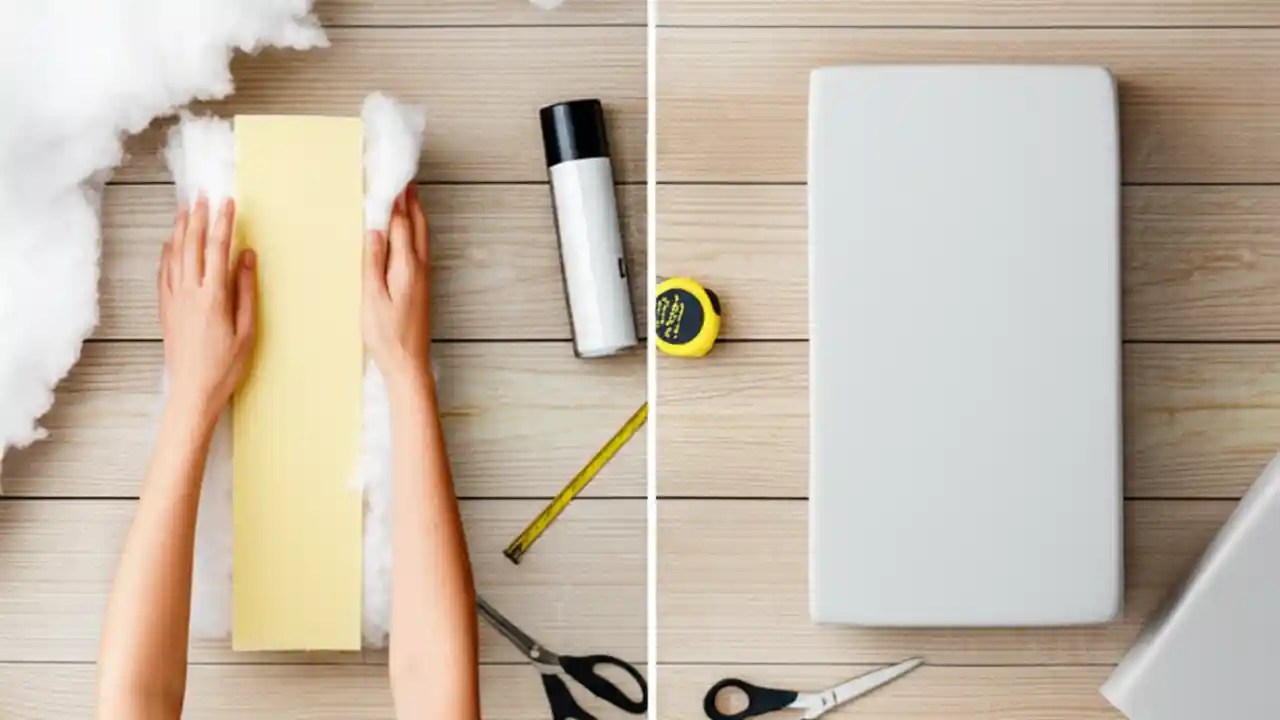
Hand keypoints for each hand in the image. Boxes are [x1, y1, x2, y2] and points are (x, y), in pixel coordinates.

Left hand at [158, 196, 256, 425]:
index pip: (218, 249)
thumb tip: (246, 257)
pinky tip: (170, 243)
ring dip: (180, 230)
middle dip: (198, 218)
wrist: (193, 390)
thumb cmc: (226, 365)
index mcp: (214, 296)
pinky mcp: (165, 309)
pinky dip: (167, 252)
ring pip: (174, 255)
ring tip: (185, 210)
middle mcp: (189, 292)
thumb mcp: (247, 329)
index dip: (223, 223)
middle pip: (192, 245)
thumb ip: (246, 290)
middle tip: (203, 196)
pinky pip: (163, 272)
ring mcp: (173, 300)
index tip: (228, 203)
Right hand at [363, 183, 430, 386]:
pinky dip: (416, 235)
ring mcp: (423, 280)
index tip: (394, 181)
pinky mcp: (422, 289)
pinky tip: (411, 237)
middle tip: (407, 182)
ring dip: (417, 217)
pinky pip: (421, 252)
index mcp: (407, 268)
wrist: (408, 365)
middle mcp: (420, 270)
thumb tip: (375, 232)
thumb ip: (373, 262)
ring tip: (410, 200)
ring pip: (423, 239)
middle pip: (419, 228)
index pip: (402, 226)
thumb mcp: (372, 298)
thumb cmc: (387, 336)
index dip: (397, 203)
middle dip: (413, 204)